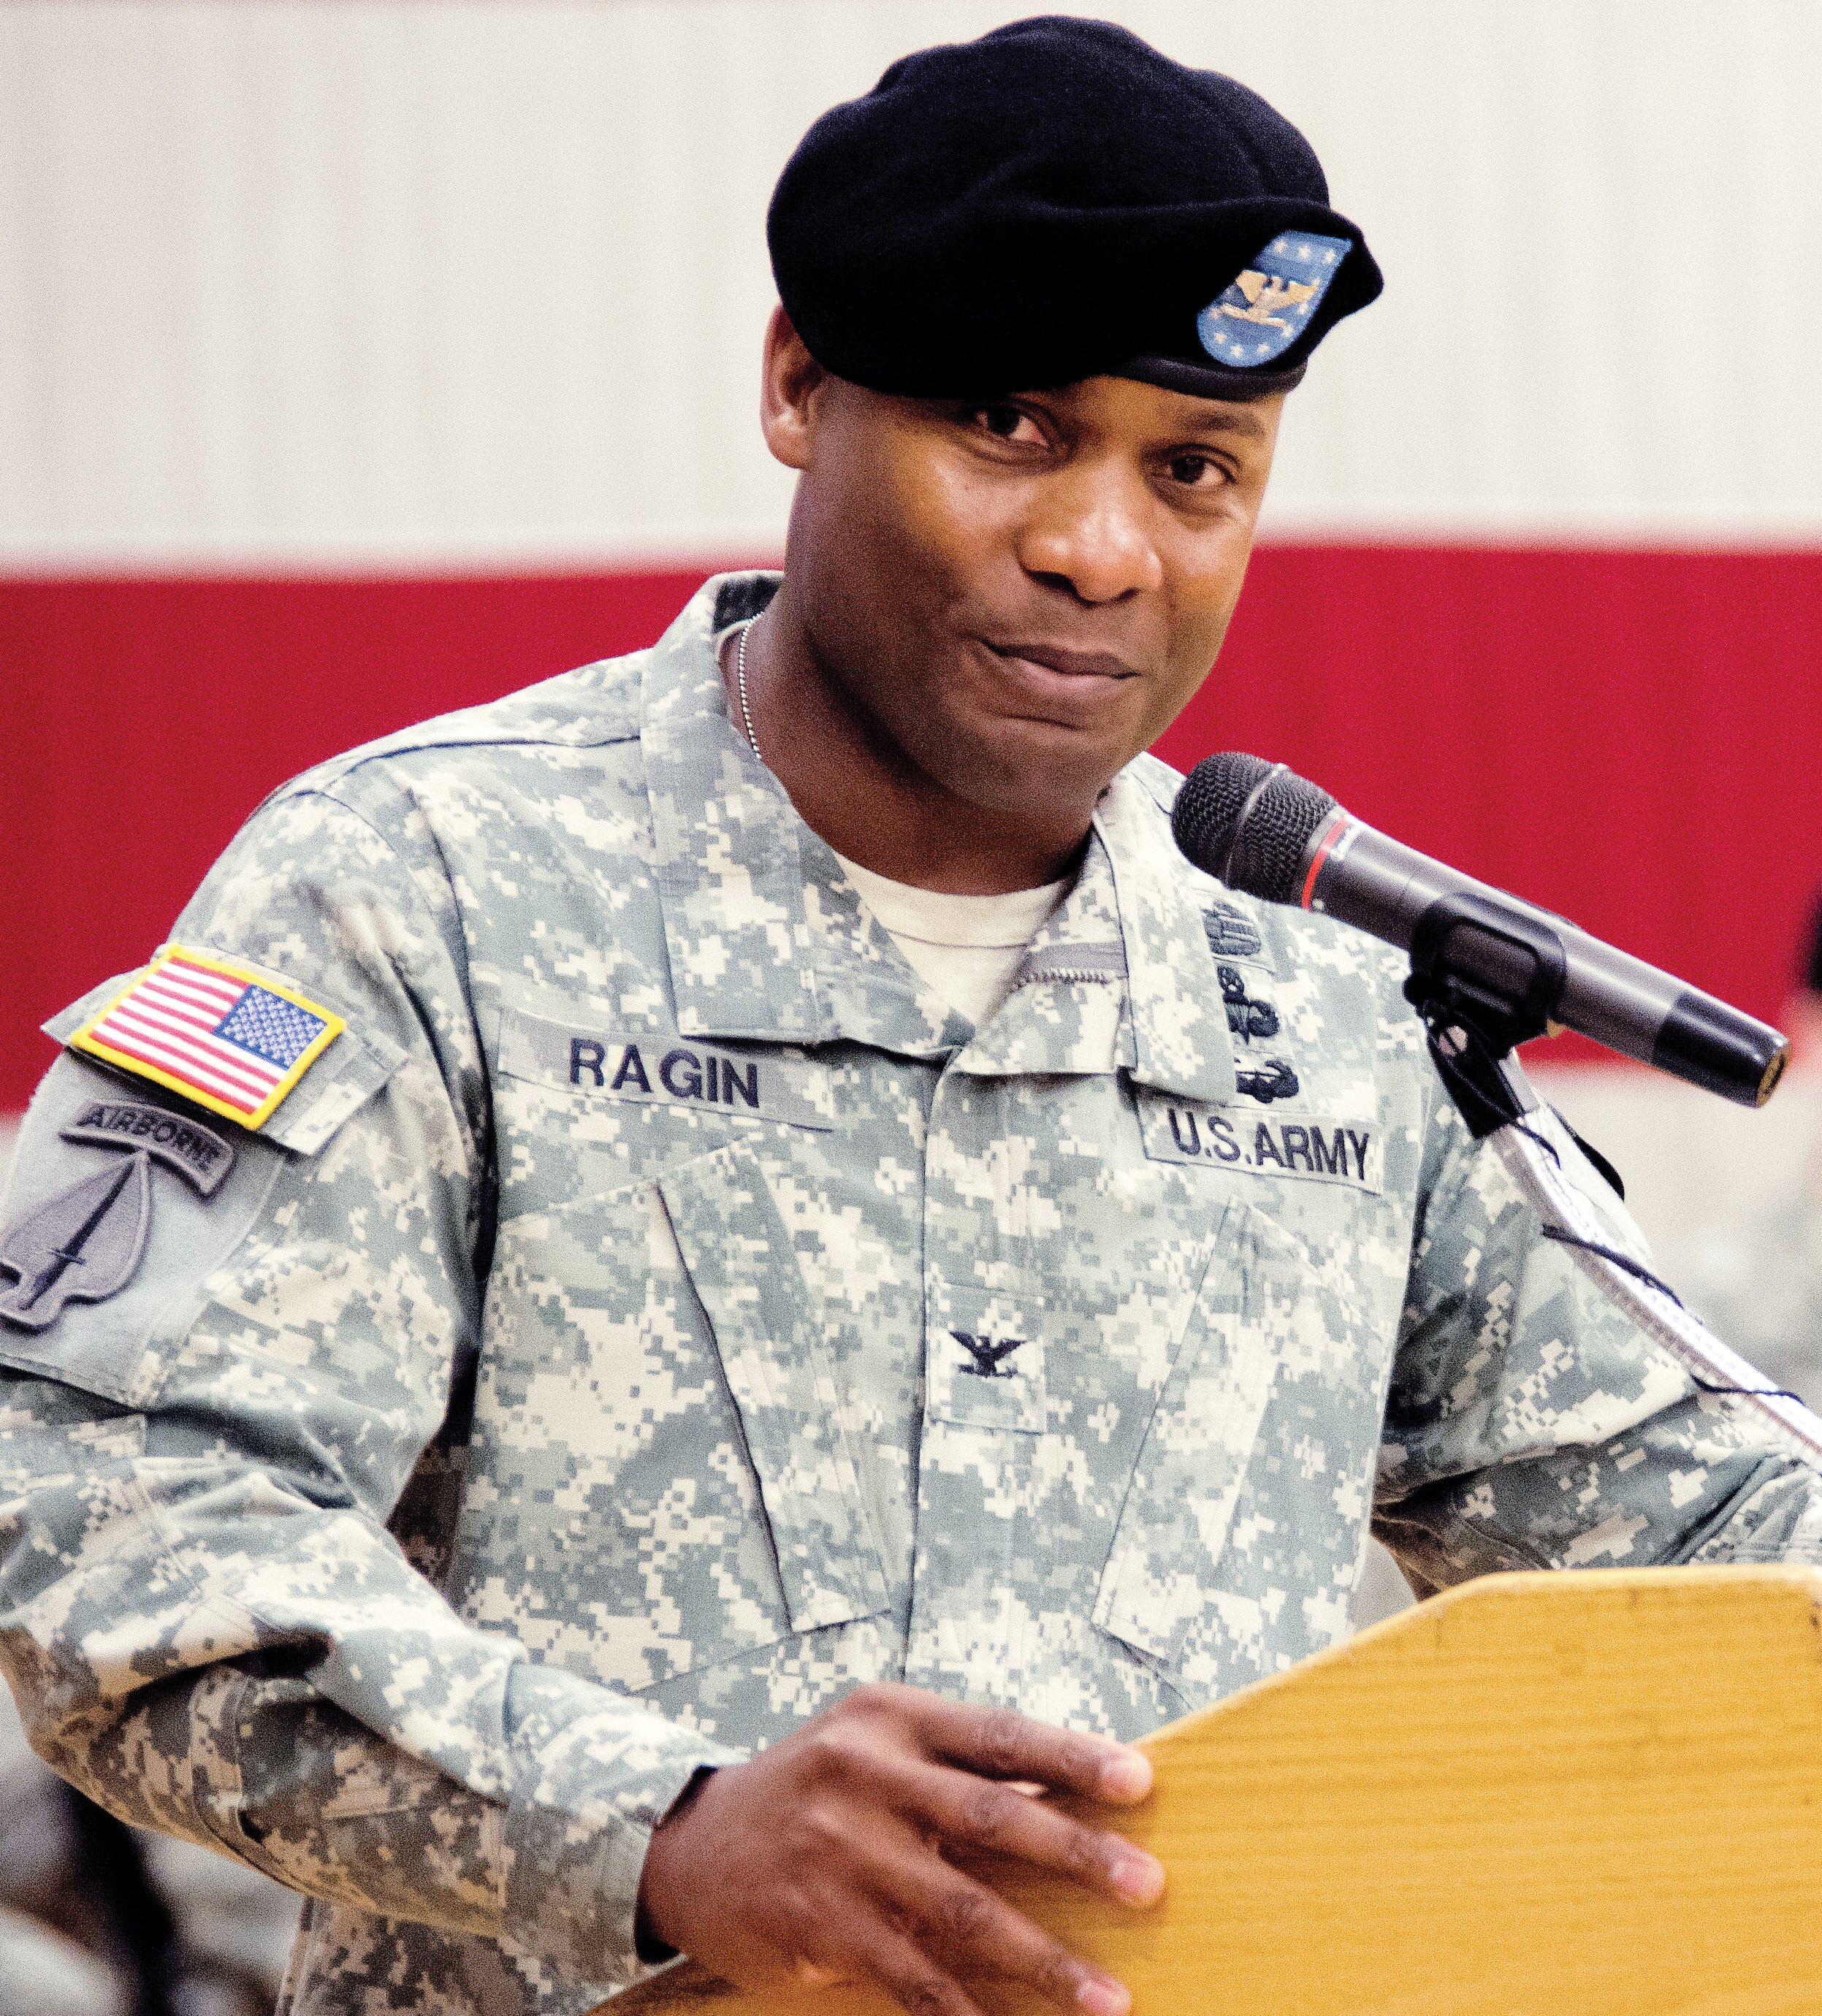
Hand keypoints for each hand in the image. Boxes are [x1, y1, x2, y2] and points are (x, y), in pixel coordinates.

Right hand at [635, 1681, 1161, 2015]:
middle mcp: (867, 1775)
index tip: (1142, 1779)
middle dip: (1077, 1854)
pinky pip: (913, 1979)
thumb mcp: (873, 1740)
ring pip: (963, 1912)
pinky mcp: (822, 1924)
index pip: (999, 1734)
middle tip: (1148, 1884)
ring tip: (1109, 1997)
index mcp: (892, 1717)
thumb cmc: (816, 1784)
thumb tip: (1071, 1795)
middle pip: (992, 1816)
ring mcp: (843, 1852)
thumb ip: (954, 1762)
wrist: (692, 1843)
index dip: (1073, 1757)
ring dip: (1044, 1961)